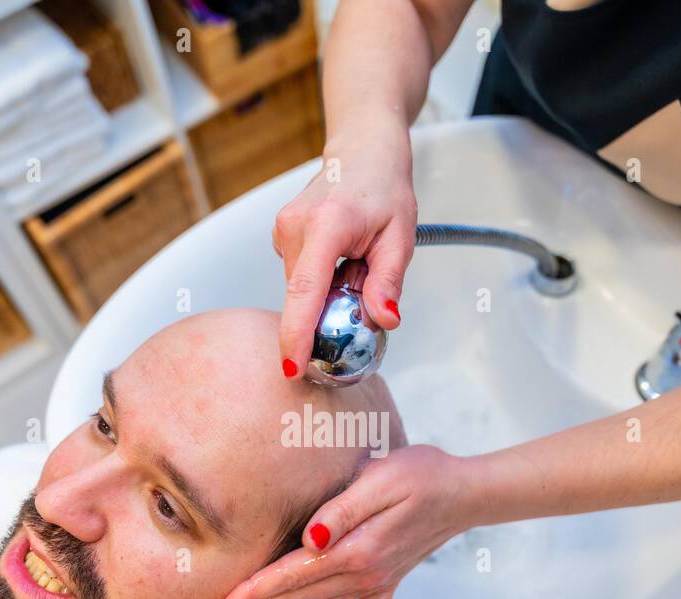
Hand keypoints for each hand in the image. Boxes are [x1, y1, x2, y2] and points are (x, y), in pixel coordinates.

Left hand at [210, 445, 471, 598]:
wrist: (464, 490)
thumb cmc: (420, 474)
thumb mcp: (378, 479)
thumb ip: (341, 510)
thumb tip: (311, 540)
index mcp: (352, 549)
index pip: (290, 576)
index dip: (253, 594)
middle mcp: (361, 574)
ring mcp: (374, 582)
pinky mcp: (388, 581)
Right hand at [274, 119, 417, 374]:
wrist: (364, 150)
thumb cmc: (384, 186)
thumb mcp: (400, 236)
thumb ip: (388, 281)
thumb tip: (384, 320)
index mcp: (327, 225)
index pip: (306, 291)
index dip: (296, 333)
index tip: (292, 365)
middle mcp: (295, 225)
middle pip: (303, 296)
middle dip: (326, 312)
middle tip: (360, 289)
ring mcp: (283, 228)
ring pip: (300, 288)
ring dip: (326, 292)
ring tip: (354, 261)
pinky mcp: (280, 233)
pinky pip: (299, 275)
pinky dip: (319, 279)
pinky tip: (339, 257)